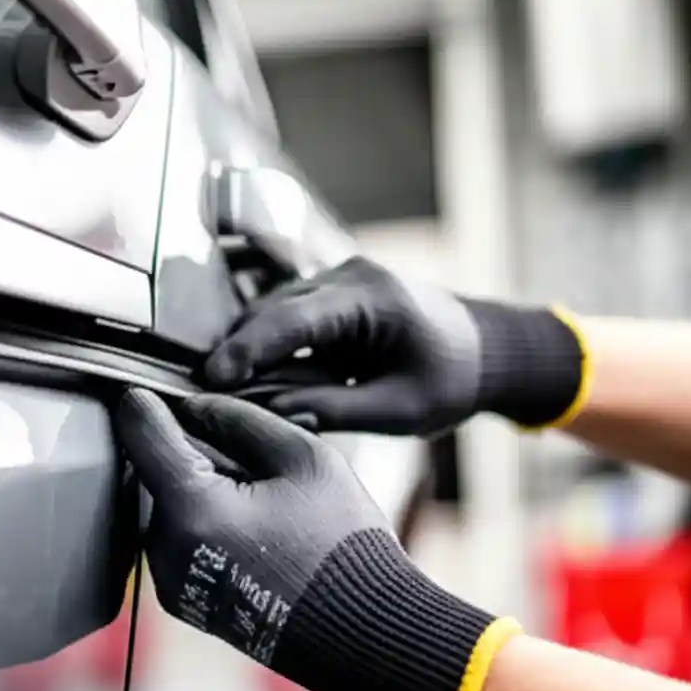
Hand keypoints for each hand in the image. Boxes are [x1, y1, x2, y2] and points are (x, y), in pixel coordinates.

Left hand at [115, 389, 512, 690]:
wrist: (359, 632)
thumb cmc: (341, 547)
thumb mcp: (304, 459)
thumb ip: (240, 420)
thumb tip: (195, 405)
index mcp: (193, 510)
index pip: (142, 437)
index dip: (145, 403)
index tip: (150, 387)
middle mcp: (166, 549)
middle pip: (158, 471)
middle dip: (191, 450)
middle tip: (247, 456)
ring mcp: (170, 579)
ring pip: (169, 503)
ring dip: (199, 486)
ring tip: (262, 499)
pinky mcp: (181, 598)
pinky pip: (179, 537)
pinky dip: (206, 520)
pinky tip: (255, 529)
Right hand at [203, 256, 584, 433]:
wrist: (485, 350)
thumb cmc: (451, 380)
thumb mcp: (399, 410)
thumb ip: (334, 411)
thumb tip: (272, 414)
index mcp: (372, 297)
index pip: (294, 318)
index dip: (249, 348)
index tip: (214, 377)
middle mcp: (350, 275)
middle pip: (274, 308)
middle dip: (239, 349)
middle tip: (205, 390)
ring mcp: (339, 278)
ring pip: (275, 309)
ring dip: (250, 346)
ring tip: (222, 388)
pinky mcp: (332, 294)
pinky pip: (288, 315)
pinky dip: (269, 343)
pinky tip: (250, 375)